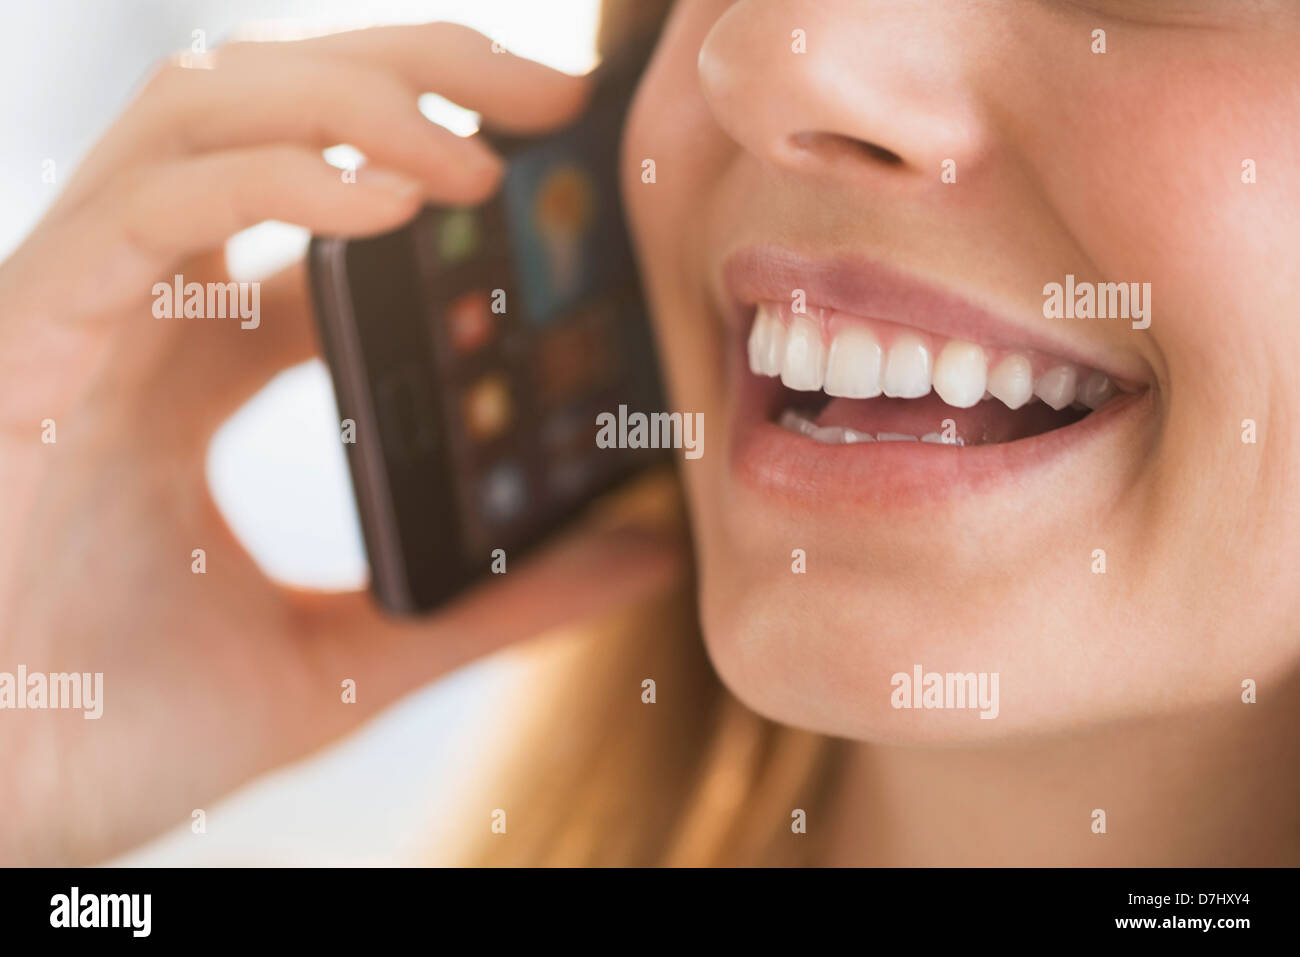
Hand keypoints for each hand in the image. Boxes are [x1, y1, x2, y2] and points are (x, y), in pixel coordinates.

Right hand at [0, 23, 681, 864]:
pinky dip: (272, 181)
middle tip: (548, 92)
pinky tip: (389, 204)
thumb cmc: (128, 736)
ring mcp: (76, 316)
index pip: (312, 202)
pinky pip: (146, 211)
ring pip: (197, 116)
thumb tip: (646, 550)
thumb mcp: (356, 654)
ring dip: (351, 100)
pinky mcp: (25, 345)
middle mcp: (136, 315)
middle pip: (262, 111)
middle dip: (408, 72)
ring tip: (482, 151)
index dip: (428, 157)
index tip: (552, 159)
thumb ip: (496, 598)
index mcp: (196, 365)